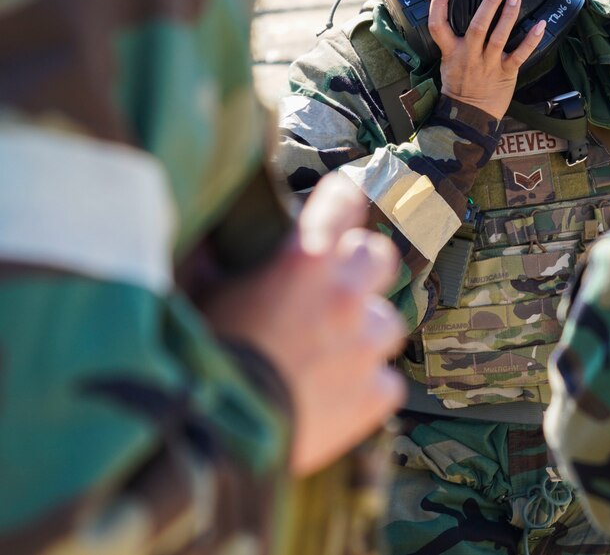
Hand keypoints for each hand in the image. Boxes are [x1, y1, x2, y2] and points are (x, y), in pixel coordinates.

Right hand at [204, 175, 406, 475]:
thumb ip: (217, 258)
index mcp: (305, 260)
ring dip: (364, 334)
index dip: (346, 196)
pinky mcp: (375, 394)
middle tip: (336, 287)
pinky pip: (386, 381)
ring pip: (387, 322)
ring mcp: (365, 345)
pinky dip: (366, 387)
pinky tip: (333, 395)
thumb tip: (205, 229)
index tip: (349, 194)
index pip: (344, 200)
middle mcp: (345, 295)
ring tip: (327, 354)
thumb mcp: (203, 293)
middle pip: (381, 256)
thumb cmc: (202, 358)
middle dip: (362, 268)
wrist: (216, 436)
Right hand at [429, 0, 545, 119]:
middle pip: (478, 24)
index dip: (439, 1)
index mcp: (451, 51)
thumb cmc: (459, 87)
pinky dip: (531, 40)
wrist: (468, 116)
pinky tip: (540, 24)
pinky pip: (520, 54)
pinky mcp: (506, 72)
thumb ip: (453, 41)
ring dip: (509, 14)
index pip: (438, 23)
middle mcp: (470, 55)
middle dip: (490, 1)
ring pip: (499, 35)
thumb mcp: (447, 62)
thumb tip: (458, 13)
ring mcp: (489, 63)